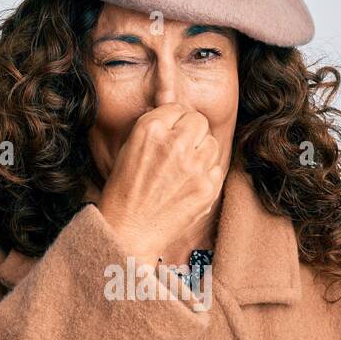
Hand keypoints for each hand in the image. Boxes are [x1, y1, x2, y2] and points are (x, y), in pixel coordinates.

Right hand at [95, 103, 226, 270]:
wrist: (127, 231)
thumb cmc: (124, 191)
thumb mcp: (129, 149)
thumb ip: (152, 127)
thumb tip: (171, 108)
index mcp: (149, 130)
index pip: (178, 108)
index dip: (174, 121)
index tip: (171, 132)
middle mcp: (174, 144)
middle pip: (199, 121)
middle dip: (191, 132)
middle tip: (180, 149)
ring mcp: (193, 167)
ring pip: (212, 144)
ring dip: (201, 152)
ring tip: (184, 169)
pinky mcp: (206, 188)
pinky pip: (217, 168)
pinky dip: (206, 174)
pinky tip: (188, 185)